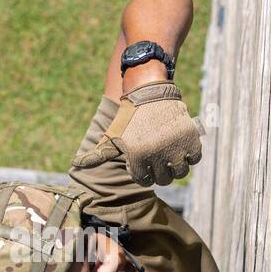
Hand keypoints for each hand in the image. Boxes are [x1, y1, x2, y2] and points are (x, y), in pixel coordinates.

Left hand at [72, 82, 204, 185]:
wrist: (150, 91)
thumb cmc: (130, 117)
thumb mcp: (113, 135)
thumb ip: (98, 154)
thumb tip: (76, 164)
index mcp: (137, 156)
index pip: (145, 181)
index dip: (144, 172)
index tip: (143, 160)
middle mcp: (157, 154)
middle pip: (164, 180)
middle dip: (160, 173)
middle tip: (158, 158)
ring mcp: (176, 147)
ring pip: (181, 172)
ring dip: (176, 168)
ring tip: (171, 156)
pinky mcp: (190, 138)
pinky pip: (194, 159)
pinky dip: (190, 156)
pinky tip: (181, 148)